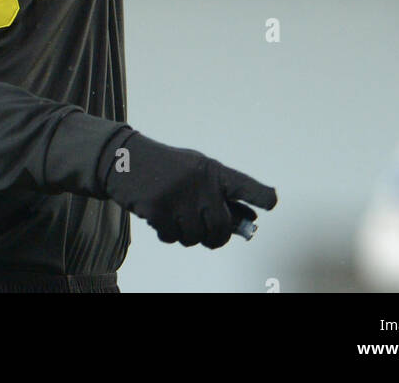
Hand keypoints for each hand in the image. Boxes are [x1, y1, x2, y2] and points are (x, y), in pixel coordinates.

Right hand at [102, 129, 276, 248]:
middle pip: (220, 227)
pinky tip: (161, 218)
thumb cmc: (167, 168)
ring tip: (176, 216)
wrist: (126, 160)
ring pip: (195, 237)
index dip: (260, 195)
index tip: (271, 202)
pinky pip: (172, 238)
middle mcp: (200, 182)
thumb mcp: (196, 171)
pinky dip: (167, 234)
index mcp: (212, 170)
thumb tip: (245, 221)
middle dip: (215, 237)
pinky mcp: (159, 209)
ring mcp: (179, 196)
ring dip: (186, 234)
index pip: (243, 185)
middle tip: (208, 234)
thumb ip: (219, 194)